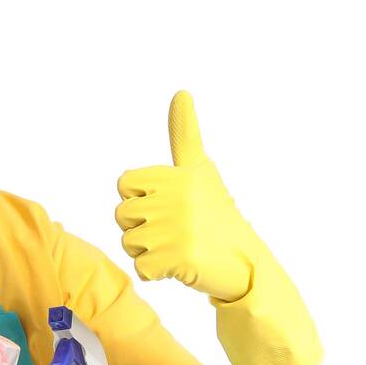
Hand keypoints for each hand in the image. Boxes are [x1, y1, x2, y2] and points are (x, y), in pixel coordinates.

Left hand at [114, 90, 323, 364]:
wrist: (244, 262)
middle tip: (172, 231)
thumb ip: (185, 134)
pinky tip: (179, 265)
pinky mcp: (178, 258)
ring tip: (177, 247)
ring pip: (128, 242)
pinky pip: (140, 268)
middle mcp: (177, 198)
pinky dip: (155, 272)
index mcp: (178, 175)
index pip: (124, 183)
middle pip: (121, 215)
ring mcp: (177, 229)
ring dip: (147, 251)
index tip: (165, 205)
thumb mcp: (200, 170)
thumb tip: (181, 91)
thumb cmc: (215, 213)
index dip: (138, 199)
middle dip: (140, 228)